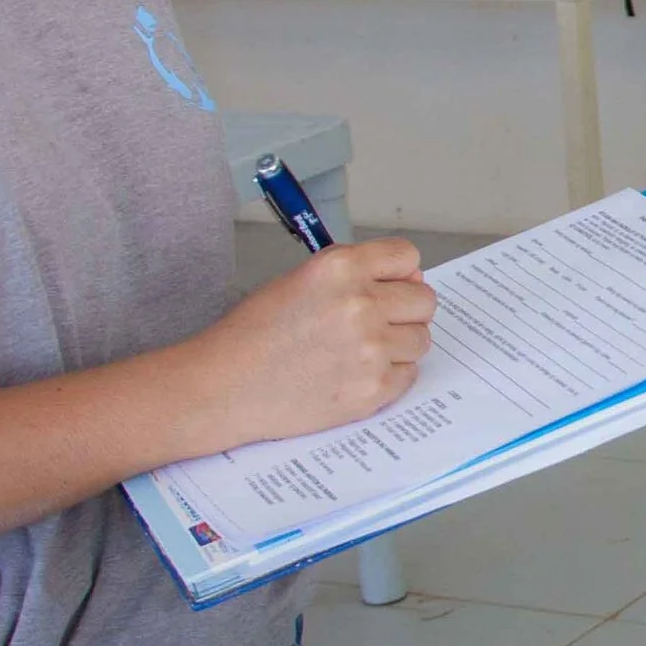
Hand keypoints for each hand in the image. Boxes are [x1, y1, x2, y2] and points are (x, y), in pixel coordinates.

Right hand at [181, 242, 435, 449]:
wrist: (222, 387)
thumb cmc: (253, 334)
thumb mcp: (301, 281)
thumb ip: (357, 274)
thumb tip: (413, 279)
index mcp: (341, 267)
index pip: (408, 257)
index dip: (398, 274)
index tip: (387, 287)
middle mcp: (361, 303)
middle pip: (424, 300)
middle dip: (403, 311)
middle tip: (372, 325)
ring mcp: (371, 348)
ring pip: (421, 340)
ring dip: (398, 345)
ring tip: (356, 352)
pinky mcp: (374, 388)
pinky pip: (409, 375)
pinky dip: (388, 376)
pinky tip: (352, 374)